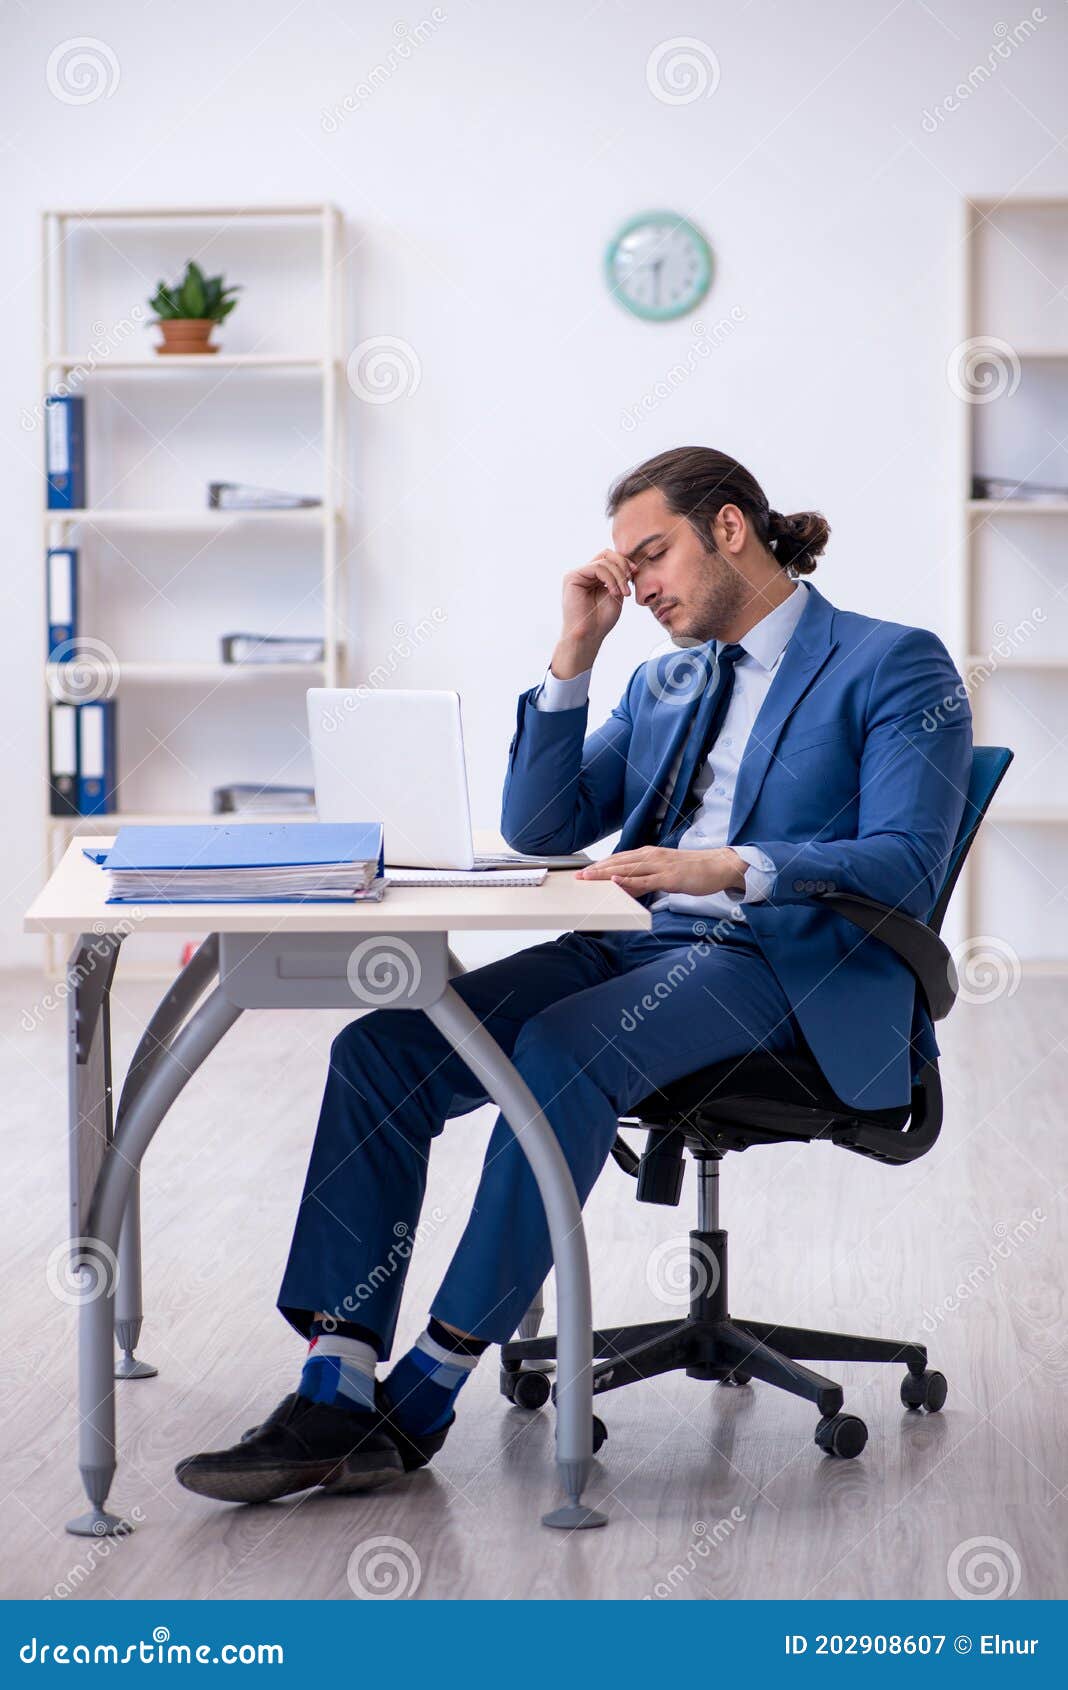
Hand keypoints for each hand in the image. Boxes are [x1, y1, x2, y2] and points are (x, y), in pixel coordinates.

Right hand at [551, 549, 635, 676]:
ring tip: (624, 594)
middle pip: (607, 554)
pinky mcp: (572, 577)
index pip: (610, 558)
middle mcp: (584, 573)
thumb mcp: (616, 594)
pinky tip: (615, 593)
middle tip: (630, 581)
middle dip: (623, 565)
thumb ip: (620, 577)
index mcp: (593, 577)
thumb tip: (629, 561)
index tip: (636, 573)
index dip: (624, 562)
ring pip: (604, 561)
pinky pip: (597, 568)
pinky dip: (611, 579)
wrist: (588, 636)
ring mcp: (577, 574)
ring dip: (619, 576)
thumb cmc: (601, 620)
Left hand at [576, 846, 748, 897]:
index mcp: (649, 854)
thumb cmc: (692, 870)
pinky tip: (617, 882)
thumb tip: (626, 888)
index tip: (583, 871)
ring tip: (588, 877)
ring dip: (606, 874)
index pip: (619, 859)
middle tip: (578, 876)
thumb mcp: (664, 873)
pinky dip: (630, 880)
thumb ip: (645, 880)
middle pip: (619, 862)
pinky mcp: (670, 877)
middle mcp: (652, 856)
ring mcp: (660, 866)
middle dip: (597, 869)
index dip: (600, 865)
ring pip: (628, 869)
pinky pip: (646, 880)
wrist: (719, 866)